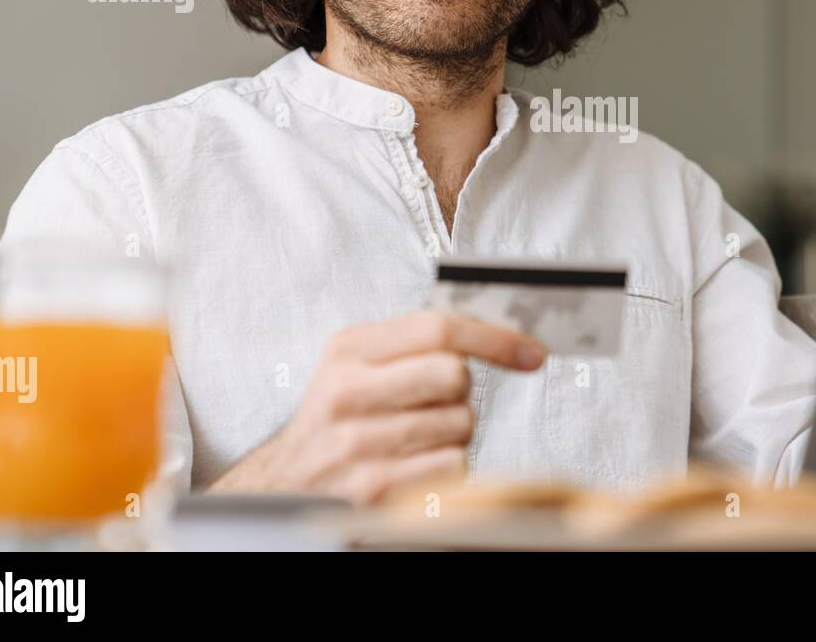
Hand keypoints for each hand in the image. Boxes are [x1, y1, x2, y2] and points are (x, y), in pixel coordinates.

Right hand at [208, 309, 544, 502]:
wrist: (284, 484)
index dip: (494, 337)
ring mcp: (358, 442)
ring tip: (417, 439)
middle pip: (454, 375)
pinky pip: (453, 466)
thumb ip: (414, 342)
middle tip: (439, 403)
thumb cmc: (337, 420)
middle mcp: (347, 391)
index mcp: (348, 349)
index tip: (531, 351)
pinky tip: (416, 466)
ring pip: (460, 424)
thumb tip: (500, 330)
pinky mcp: (374, 489)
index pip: (437, 327)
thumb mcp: (358, 366)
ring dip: (454, 433)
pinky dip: (448, 468)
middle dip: (461, 392)